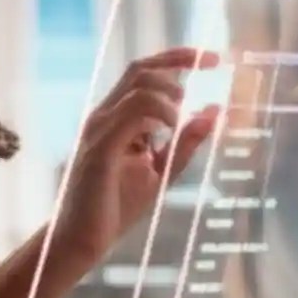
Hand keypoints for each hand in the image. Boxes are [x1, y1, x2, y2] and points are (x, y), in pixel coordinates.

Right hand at [55, 47, 221, 266]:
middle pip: (140, 70)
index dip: (176, 57)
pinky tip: (170, 130)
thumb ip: (185, 142)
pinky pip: (131, 115)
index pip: (143, 72)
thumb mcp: (161, 170)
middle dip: (180, 61)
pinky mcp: (100, 150)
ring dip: (170, 95)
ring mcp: (99, 131)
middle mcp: (103, 117)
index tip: (211, 58)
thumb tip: (215, 110)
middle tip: (213, 65)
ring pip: (138, 87)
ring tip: (181, 119)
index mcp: (115, 118)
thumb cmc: (115, 207)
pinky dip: (159, 114)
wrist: (82, 240)